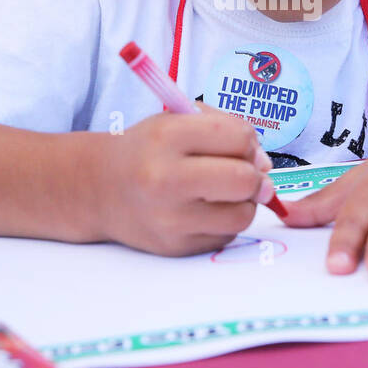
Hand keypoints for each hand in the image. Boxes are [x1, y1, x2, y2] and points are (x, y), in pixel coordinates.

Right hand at [98, 102, 273, 256]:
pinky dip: (225, 222)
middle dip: (254, 176)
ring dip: (244, 202)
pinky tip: (205, 210)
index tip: (238, 146)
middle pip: (244, 180)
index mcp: (166, 137)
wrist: (101, 189)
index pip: (238, 137)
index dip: (248, 142)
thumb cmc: (149, 149)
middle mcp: (165, 179)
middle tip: (245, 174)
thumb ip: (226, 129)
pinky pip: (227, 236)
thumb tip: (266, 168)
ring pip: (243, 214)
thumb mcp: (177, 120)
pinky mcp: (176, 246)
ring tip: (224, 192)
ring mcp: (169, 218)